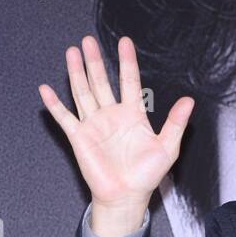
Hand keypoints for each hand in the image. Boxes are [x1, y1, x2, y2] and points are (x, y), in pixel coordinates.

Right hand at [38, 35, 193, 217]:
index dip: (127, 61)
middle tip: (88, 40)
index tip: (125, 42)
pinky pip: (64, 118)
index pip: (129, 80)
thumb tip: (189, 101)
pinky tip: (46, 89)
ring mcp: (94, 124)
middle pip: (101, 81)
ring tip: (72, 52)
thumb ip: (175, 122)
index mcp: (133, 114)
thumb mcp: (168, 147)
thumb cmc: (147, 175)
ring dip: (76, 72)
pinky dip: (54, 104)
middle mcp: (111, 115)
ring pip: (83, 92)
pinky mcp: (79, 137)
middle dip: (95, 61)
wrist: (127, 196)